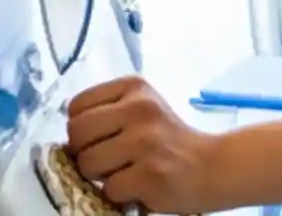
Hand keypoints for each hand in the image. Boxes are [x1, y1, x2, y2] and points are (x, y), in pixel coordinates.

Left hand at [66, 76, 220, 214]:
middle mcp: (139, 109)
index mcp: (134, 87)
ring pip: (88, 164)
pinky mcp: (151, 176)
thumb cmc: (170, 140)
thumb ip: (108, 113)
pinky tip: (137, 187)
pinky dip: (119, 194)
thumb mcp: (142, 109)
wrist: (214, 166)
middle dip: (84, 153)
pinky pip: (109, 189)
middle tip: (105, 161)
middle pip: (76, 134)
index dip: (81, 128)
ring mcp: (146, 142)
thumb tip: (67, 139)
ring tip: (124, 173)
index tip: (99, 138)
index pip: (77, 106)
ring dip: (101, 177)